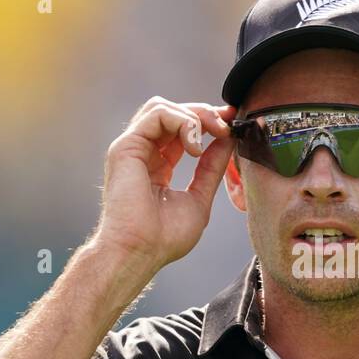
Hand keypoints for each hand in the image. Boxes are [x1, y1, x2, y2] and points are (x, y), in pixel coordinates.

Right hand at [93, 97, 235, 275]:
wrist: (141, 251)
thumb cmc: (164, 237)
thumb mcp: (200, 197)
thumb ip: (212, 168)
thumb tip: (227, 140)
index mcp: (158, 164)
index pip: (181, 129)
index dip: (207, 122)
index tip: (231, 125)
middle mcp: (143, 152)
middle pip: (172, 112)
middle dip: (204, 114)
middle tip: (225, 128)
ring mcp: (133, 148)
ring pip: (162, 107)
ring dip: (194, 116)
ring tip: (211, 135)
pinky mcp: (126, 146)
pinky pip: (157, 114)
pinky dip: (183, 122)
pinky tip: (195, 147)